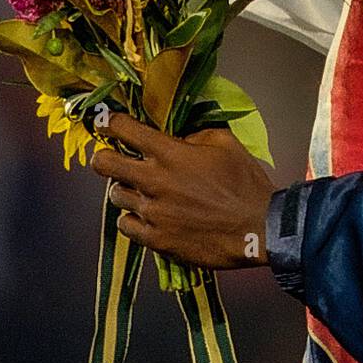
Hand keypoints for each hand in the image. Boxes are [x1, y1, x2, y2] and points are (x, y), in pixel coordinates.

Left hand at [90, 113, 275, 268]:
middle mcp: (155, 181)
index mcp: (171, 154)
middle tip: (111, 158)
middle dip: (103, 157)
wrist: (258, 228)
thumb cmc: (245, 183)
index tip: (106, 123)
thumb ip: (194, 136)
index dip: (109, 122)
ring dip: (126, 189)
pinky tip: (147, 215)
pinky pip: (126, 225)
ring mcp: (153, 213)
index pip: (124, 130)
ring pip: (116, 196)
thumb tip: (176, 141)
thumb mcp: (225, 142)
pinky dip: (133, 218)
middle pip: (104, 164)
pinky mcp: (156, 240)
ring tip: (142, 191)